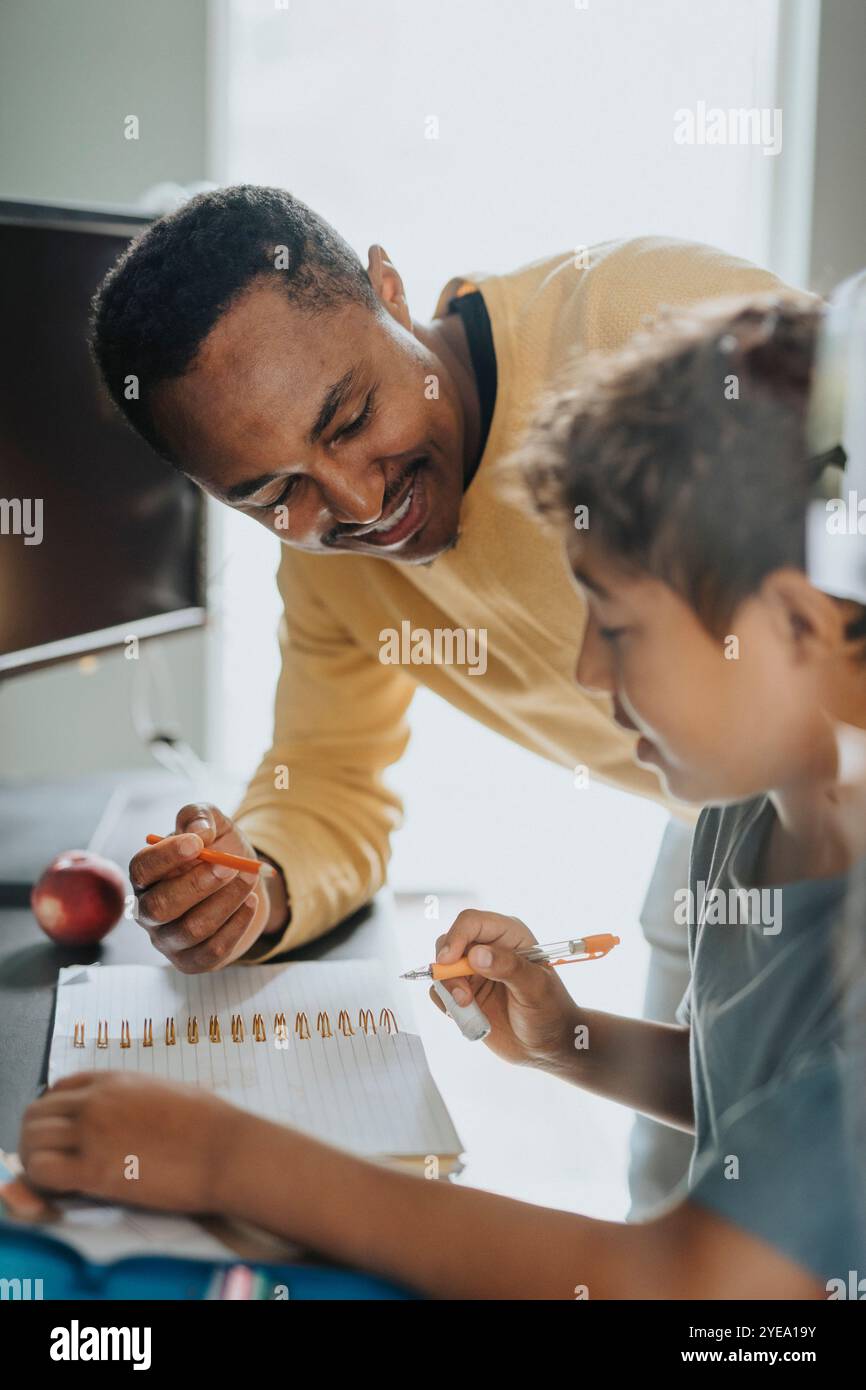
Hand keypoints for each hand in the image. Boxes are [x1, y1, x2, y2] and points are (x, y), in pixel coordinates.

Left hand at [19, 1073, 236, 1211]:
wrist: (226, 1150)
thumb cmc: (211, 1124)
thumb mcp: (169, 1091)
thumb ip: (140, 1097)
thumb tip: (137, 1111)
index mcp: (115, 1080)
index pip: (58, 1089)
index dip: (55, 1114)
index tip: (64, 1134)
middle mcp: (96, 1101)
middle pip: (36, 1114)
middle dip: (38, 1138)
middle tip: (56, 1161)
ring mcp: (92, 1132)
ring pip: (31, 1141)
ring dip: (37, 1160)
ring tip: (59, 1179)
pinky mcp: (95, 1169)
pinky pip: (42, 1171)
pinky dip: (44, 1183)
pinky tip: (67, 1190)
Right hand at [129, 803, 282, 971]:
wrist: (244, 885)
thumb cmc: (220, 852)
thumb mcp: (213, 825)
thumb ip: (200, 817)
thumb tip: (199, 831)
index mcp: (146, 876)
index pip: (141, 869)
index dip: (166, 856)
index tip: (198, 843)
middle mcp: (149, 911)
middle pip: (161, 906)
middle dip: (198, 885)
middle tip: (230, 865)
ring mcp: (168, 940)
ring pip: (191, 929)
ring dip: (226, 901)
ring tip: (250, 878)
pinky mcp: (192, 961)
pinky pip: (212, 950)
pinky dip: (237, 925)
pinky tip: (252, 903)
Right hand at [431, 910, 580, 1072]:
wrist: (546, 1046)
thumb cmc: (549, 1012)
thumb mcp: (535, 988)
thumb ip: (509, 968)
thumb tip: (476, 954)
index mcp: (509, 936)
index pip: (472, 922)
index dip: (456, 937)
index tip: (448, 961)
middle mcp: (488, 948)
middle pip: (449, 943)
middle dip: (448, 968)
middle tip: (463, 995)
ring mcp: (474, 971)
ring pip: (442, 968)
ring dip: (448, 989)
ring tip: (468, 1006)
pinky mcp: (465, 993)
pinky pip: (440, 991)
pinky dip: (446, 1003)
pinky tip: (468, 1014)